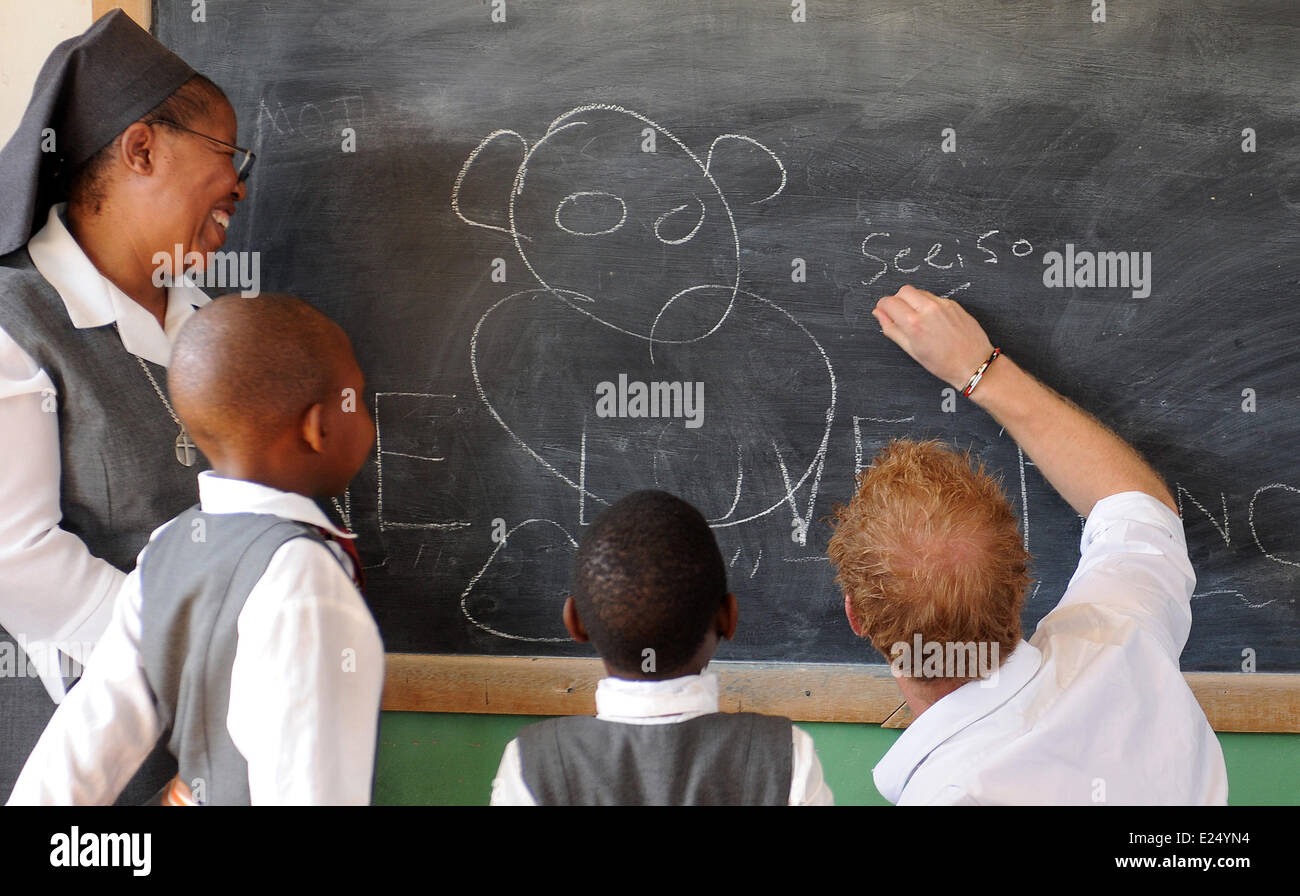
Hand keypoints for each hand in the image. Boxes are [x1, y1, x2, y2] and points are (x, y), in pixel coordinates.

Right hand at [873, 285, 995, 390]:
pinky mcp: (953, 303)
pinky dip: (928, 304)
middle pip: (903, 290)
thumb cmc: (943, 363)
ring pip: (918, 291)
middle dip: (897, 300)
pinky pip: (933, 297)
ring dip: (913, 301)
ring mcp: (942, 304)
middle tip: (900, 314)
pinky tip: (933, 320)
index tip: (884, 311)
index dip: (883, 306)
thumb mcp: (912, 350)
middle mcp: (928, 310)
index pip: (889, 302)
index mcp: (914, 324)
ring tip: (918, 319)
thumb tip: (879, 314)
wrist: (973, 364)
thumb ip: (892, 329)